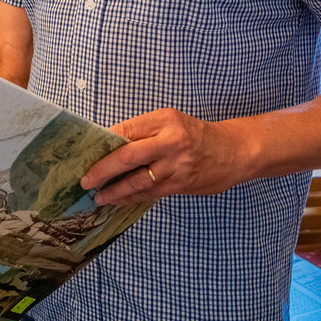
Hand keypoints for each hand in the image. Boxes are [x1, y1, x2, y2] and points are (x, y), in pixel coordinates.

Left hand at [80, 108, 251, 204]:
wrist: (235, 151)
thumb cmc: (196, 135)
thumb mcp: (170, 123)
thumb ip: (143, 133)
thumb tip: (109, 147)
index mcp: (164, 120)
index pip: (125, 131)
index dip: (103, 144)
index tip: (85, 154)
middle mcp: (170, 141)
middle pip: (128, 156)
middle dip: (103, 170)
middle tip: (86, 180)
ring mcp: (177, 165)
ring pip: (138, 180)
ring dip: (115, 191)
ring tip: (99, 196)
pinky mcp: (182, 184)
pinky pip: (151, 193)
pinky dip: (132, 198)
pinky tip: (119, 200)